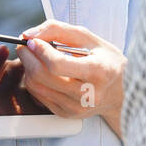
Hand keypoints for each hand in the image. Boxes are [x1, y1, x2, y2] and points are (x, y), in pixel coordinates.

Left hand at [16, 20, 125, 136]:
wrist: (121, 93)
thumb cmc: (106, 62)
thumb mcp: (90, 39)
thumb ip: (59, 30)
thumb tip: (29, 34)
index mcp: (98, 72)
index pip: (57, 64)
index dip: (40, 50)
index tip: (32, 40)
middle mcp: (87, 94)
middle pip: (43, 76)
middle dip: (27, 57)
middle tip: (24, 44)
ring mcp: (76, 108)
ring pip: (36, 86)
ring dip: (28, 67)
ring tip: (32, 56)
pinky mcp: (66, 114)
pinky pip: (38, 96)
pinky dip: (34, 80)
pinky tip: (40, 70)